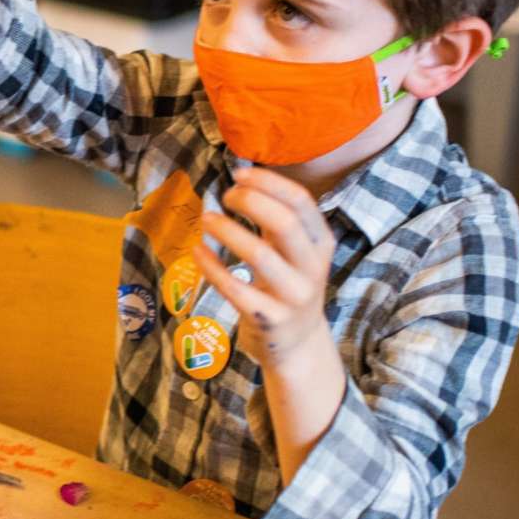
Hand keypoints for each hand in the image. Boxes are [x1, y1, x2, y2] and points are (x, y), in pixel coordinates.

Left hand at [195, 168, 333, 367]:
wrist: (297, 344)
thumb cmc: (288, 285)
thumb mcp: (295, 252)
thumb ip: (276, 219)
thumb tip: (242, 176)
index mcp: (321, 243)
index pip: (301, 201)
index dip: (268, 182)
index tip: (239, 174)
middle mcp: (313, 268)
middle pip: (284, 223)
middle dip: (250, 201)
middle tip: (225, 196)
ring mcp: (293, 296)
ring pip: (259, 255)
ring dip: (227, 230)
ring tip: (207, 219)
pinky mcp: (269, 319)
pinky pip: (234, 287)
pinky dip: (211, 265)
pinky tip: (197, 250)